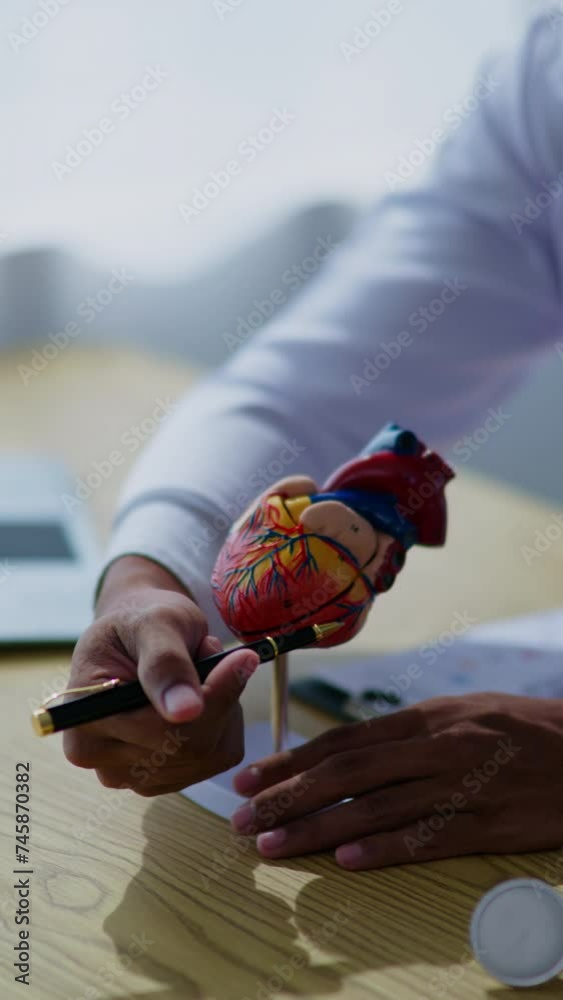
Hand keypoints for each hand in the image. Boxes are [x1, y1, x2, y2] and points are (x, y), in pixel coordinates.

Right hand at [63, 556, 258, 794]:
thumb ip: (166, 663)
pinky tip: (203, 696)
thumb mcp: (154, 624)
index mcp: (84, 717)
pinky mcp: (161, 778)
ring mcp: (128, 773)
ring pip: (209, 754)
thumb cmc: (142, 621)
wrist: (139, 634)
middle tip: (212, 652)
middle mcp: (97, 755)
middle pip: (189, 746)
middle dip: (217, 695)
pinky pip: (218, 757)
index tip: (243, 657)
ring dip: (222, 708)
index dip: (211, 695)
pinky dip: (225, 723)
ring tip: (199, 670)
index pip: (161, 729)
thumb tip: (185, 711)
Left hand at [231, 692, 562, 868]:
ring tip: (272, 846)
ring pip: (377, 807)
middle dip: (287, 795)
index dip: (291, 761)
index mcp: (426, 718)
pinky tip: (347, 861)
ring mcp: (463, 784)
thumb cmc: (520, 728)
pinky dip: (386, 848)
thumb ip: (408, 732)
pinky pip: (430, 836)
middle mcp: (437, 746)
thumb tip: (350, 750)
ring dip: (318, 828)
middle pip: (347, 773)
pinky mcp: (491, 822)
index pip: (344, 741)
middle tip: (241, 818)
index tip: (249, 778)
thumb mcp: (462, 712)